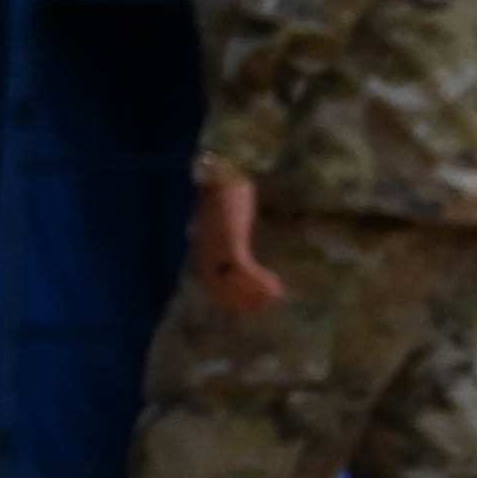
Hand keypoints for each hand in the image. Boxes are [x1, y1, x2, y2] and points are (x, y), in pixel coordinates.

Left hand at [192, 176, 283, 315]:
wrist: (227, 171)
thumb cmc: (228, 193)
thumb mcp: (225, 221)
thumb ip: (227, 238)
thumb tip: (238, 258)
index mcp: (201, 245)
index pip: (210, 283)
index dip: (230, 298)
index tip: (250, 306)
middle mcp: (204, 249)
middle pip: (219, 287)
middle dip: (242, 300)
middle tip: (266, 307)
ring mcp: (216, 246)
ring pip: (232, 281)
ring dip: (254, 293)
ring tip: (275, 296)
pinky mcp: (230, 240)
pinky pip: (243, 269)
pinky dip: (258, 280)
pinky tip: (275, 284)